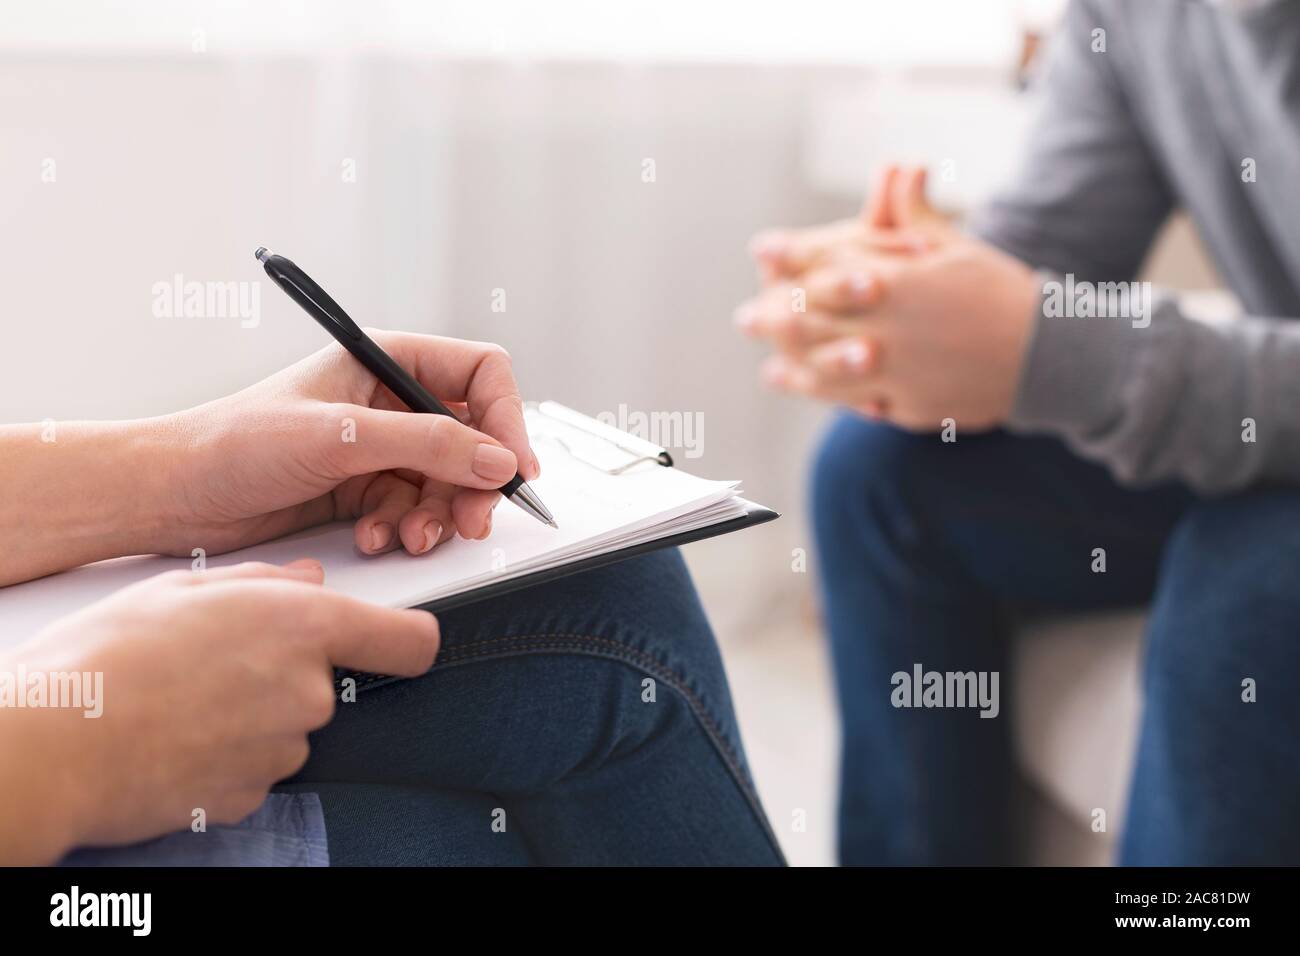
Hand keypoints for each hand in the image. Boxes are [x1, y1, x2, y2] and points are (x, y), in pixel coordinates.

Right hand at [0, 560, 437, 863]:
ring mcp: (283, 750)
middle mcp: (308, 691)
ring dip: (252, 715)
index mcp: (303, 627)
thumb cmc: (110, 655)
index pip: (409, 641)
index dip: (410, 639)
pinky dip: (226, 755)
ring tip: (183, 699)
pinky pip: (254, 768)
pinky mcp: (251, 795)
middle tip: (216, 662)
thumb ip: (265, 582)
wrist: (56, 742)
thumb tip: (306, 580)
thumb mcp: (185, 587)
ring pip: (287, 727)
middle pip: (326, 683)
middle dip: (284, 673)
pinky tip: (177, 736)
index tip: (401, 639)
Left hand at [161, 331, 539, 557]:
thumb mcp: (341, 437)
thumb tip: (498, 460)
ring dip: (437, 515)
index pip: (480, 375)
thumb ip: (427, 445)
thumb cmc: (235, 442)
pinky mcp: (364, 488)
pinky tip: (371, 536)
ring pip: (447, 482)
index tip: (514, 466)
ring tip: (411, 536)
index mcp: (386, 360)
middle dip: (474, 483)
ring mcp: (379, 447)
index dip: (507, 418)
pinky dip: (401, 529)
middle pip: (472, 437)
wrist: (175, 495)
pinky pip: (413, 510)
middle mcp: (390, 401)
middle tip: (471, 520)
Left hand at [735, 166, 1038, 429]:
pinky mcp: (907, 406)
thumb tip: (900, 166)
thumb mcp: (957, 248)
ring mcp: (897, 372)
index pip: (831, 265)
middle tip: (744, 318)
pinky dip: (825, 396)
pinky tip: (810, 392)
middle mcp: (891, 329)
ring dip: (792, 366)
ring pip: (827, 369)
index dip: (792, 256)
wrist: (1047, 356)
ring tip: (768, 366)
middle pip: (815, 322)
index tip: (761, 249)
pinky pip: (856, 401)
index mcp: (901, 282)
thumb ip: (915, 217)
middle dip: (775, 318)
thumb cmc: (998, 293)